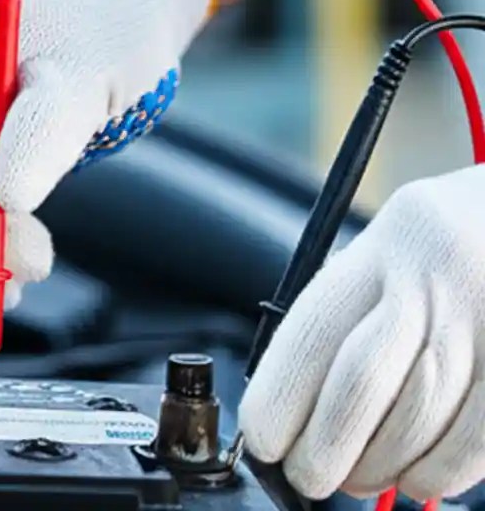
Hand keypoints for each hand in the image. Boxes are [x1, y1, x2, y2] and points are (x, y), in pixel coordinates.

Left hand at [240, 164, 484, 500]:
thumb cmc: (446, 257)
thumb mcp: (391, 256)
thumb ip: (346, 318)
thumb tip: (291, 413)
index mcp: (383, 250)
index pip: (313, 332)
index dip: (279, 400)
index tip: (263, 440)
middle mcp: (433, 282)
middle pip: (360, 381)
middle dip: (323, 448)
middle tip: (308, 475)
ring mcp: (483, 323)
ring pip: (415, 419)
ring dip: (377, 467)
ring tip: (359, 477)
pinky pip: (472, 442)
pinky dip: (435, 473)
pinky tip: (418, 476)